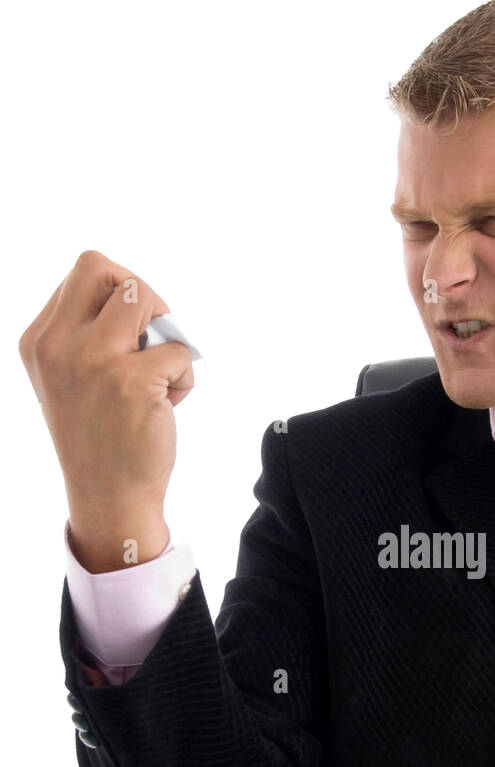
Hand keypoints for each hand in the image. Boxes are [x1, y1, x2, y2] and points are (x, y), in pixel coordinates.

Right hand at [19, 250, 193, 565]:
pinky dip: (185, 378)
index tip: (130, 332)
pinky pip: (180, 351)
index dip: (120, 293)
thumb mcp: (69, 378)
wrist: (108, 497)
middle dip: (142, 294)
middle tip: (152, 335)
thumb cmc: (99, 436)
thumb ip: (86, 333)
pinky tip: (168, 406)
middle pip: (106, 269)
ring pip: (144, 297)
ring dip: (166, 331)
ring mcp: (94, 361)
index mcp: (38, 341)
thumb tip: (138, 297)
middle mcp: (58, 345)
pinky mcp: (132, 381)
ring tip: (160, 371)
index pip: (85, 273)